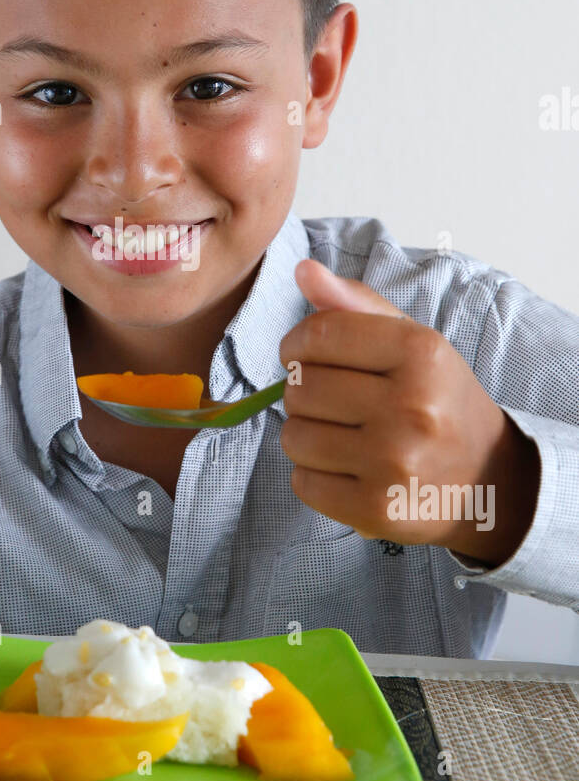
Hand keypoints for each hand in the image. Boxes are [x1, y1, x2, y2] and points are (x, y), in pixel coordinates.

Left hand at [278, 260, 540, 563]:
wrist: (486, 479)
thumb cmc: (436, 399)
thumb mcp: (410, 341)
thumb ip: (354, 304)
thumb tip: (303, 270)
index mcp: (422, 353)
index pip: (317, 334)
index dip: (296, 344)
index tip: (304, 354)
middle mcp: (412, 407)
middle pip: (299, 387)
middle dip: (304, 390)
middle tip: (337, 401)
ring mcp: (395, 463)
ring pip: (293, 437)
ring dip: (305, 434)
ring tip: (342, 435)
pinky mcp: (378, 510)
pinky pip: (302, 483)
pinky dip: (314, 475)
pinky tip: (347, 468)